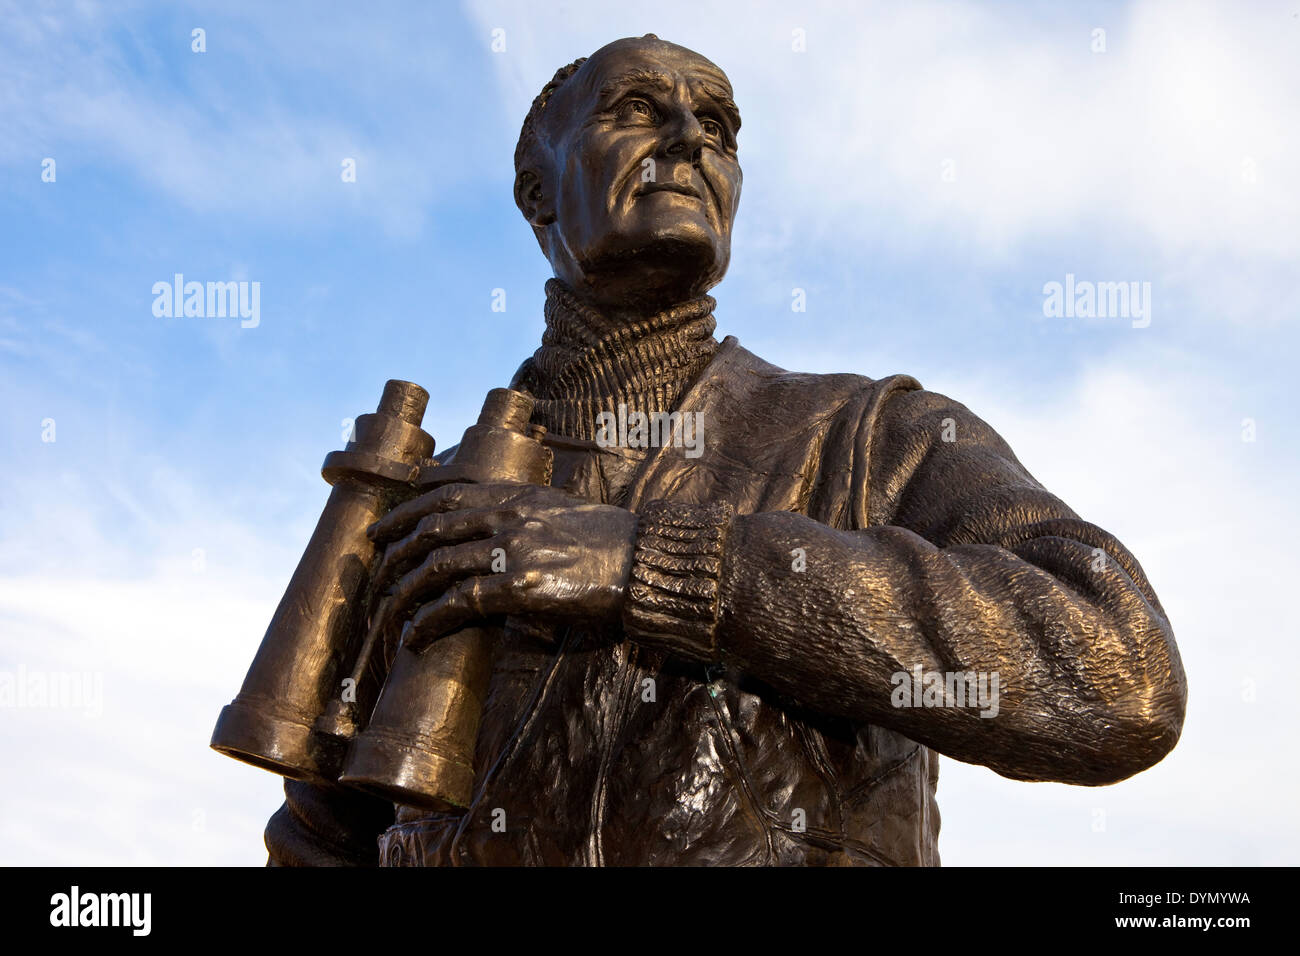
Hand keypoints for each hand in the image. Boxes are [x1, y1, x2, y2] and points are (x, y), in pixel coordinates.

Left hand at [367, 482, 637, 651]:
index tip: (381, 530)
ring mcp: (512, 550)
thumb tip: (491, 521)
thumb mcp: (558, 509)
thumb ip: (520, 510)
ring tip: (389, 611)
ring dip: (404, 592)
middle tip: (375, 575)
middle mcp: (508, 516)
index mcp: (515, 495)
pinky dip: (429, 619)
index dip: (405, 513)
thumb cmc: (607, 540)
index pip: (445, 496)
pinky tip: (416, 634)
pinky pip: (459, 603)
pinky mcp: (521, 587)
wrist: (643, 561)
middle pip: (431, 530)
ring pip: (437, 567)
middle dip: (395, 554)